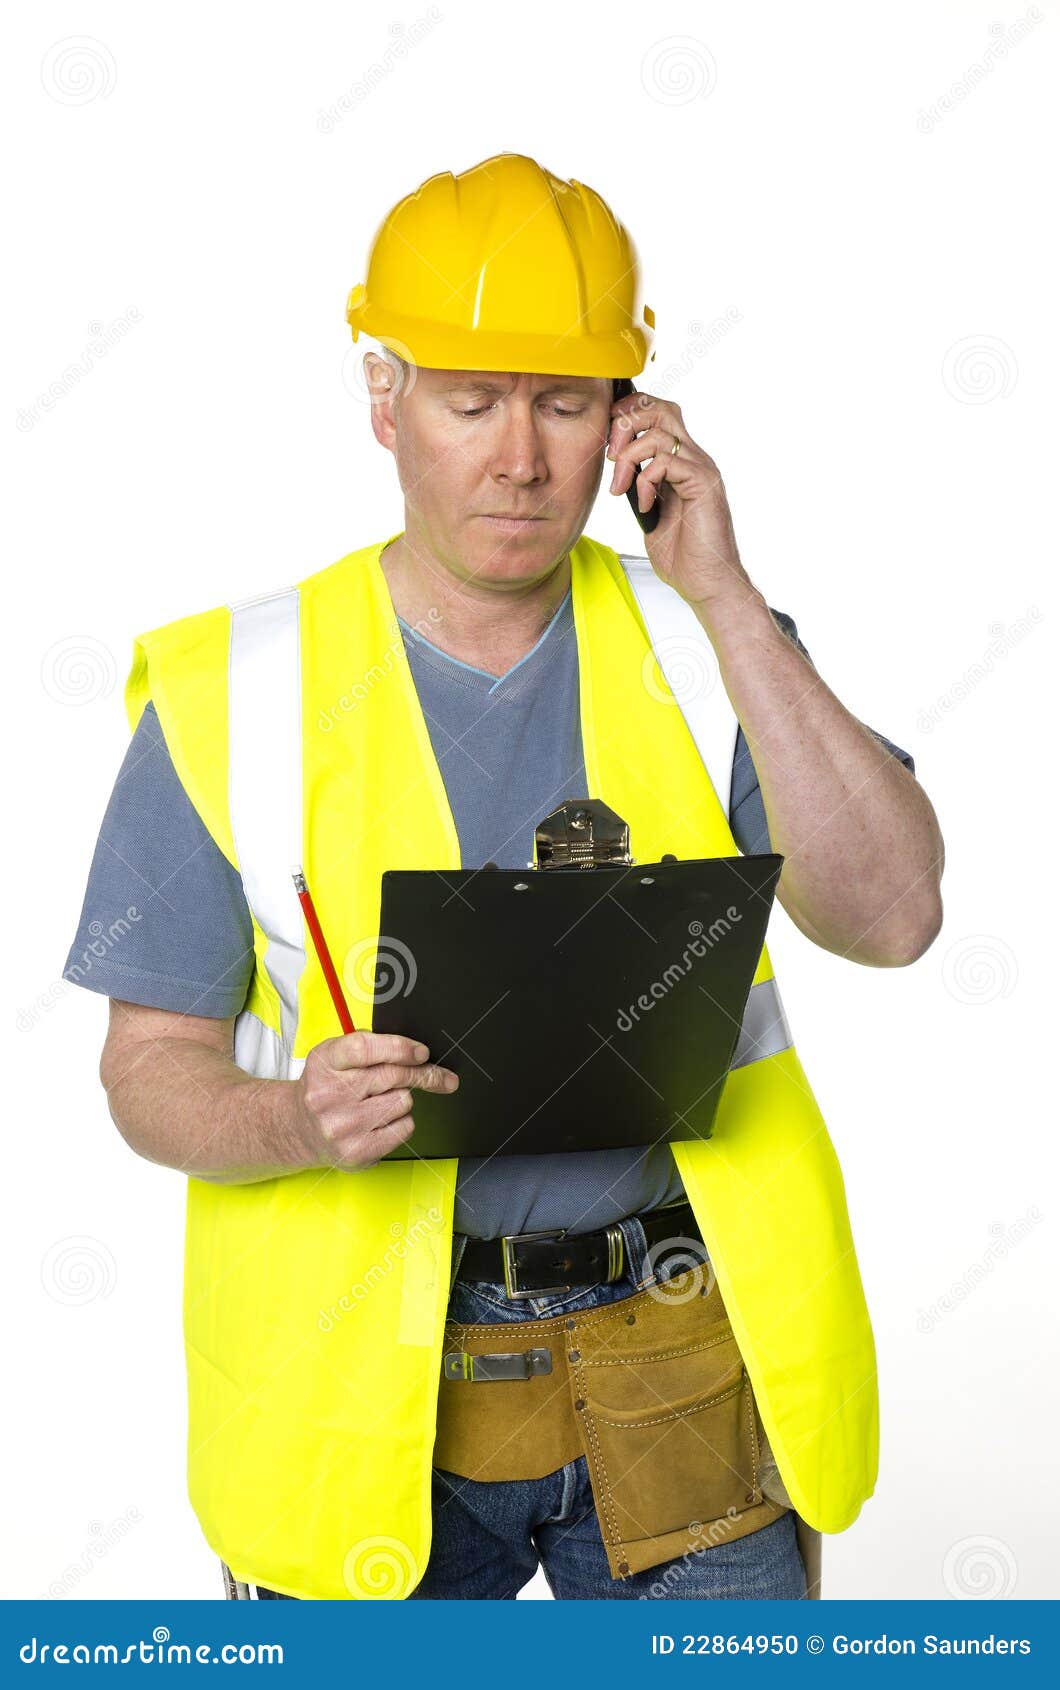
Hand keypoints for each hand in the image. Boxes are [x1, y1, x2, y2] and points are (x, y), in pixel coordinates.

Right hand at [288, 1030, 458, 1169]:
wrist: (301, 1130)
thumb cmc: (326, 1088)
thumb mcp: (334, 1056)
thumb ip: (367, 1045)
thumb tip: (413, 1051)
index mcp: (323, 1064)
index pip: (363, 1048)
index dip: (399, 1048)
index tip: (421, 1052)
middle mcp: (328, 1095)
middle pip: (392, 1075)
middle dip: (421, 1073)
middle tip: (437, 1074)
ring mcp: (342, 1126)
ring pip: (403, 1101)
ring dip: (402, 1099)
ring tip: (380, 1102)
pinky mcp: (357, 1152)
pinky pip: (404, 1128)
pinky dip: (402, 1122)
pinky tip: (382, 1121)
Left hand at [607, 389, 756, 610]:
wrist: (707, 583)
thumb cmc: (683, 555)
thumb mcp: (649, 513)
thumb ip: (639, 486)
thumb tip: (617, 470)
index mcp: (681, 462)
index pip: (657, 413)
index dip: (629, 415)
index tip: (608, 442)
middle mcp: (694, 458)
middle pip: (660, 409)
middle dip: (626, 423)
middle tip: (610, 453)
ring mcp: (701, 469)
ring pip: (659, 434)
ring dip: (628, 458)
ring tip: (620, 487)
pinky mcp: (703, 484)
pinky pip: (665, 462)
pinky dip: (646, 481)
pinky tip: (645, 505)